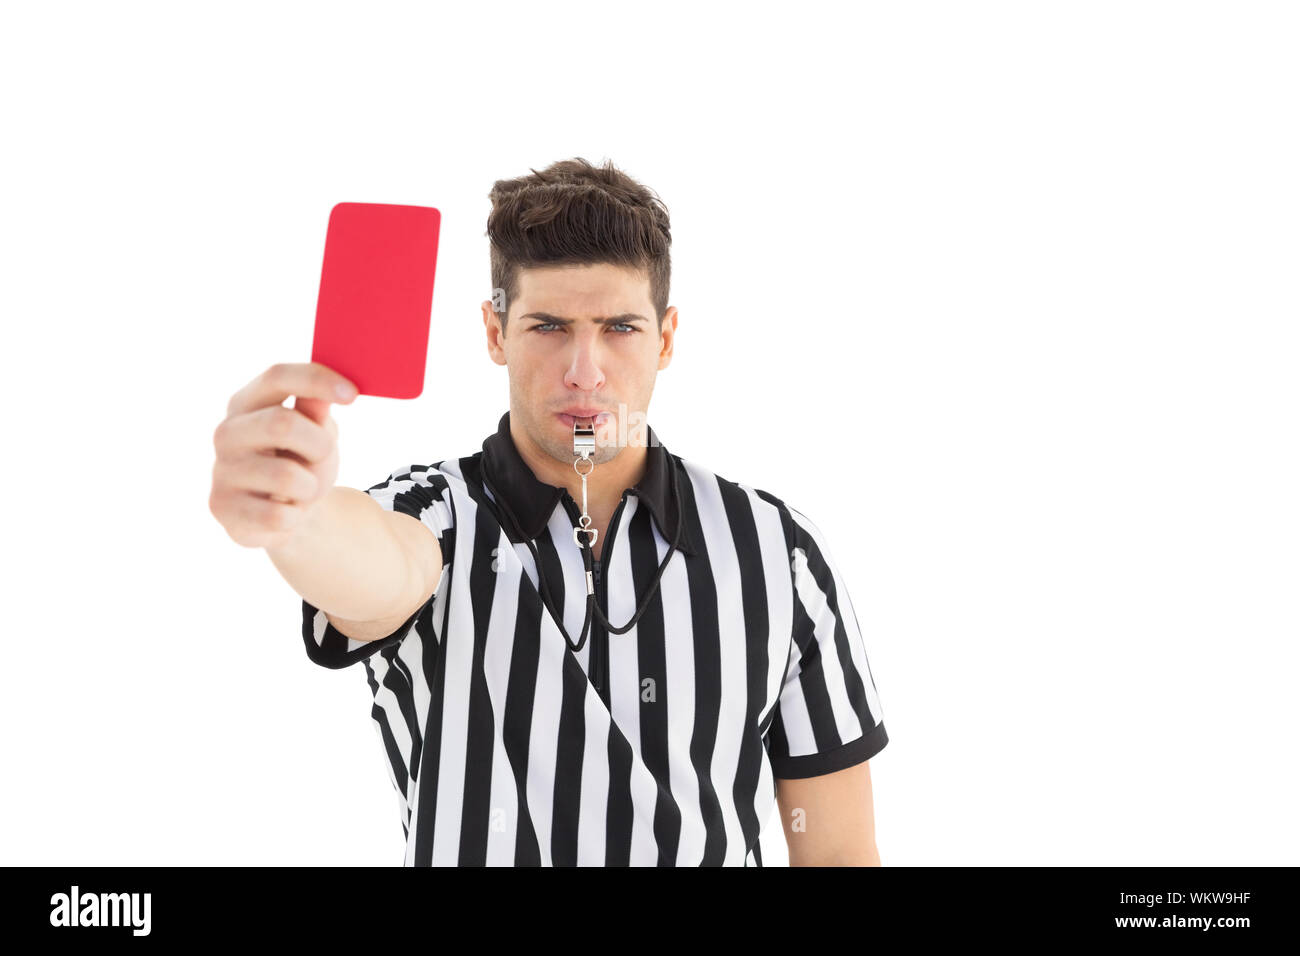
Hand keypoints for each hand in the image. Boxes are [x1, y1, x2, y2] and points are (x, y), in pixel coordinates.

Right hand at [209, 362, 357, 548]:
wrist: (285, 516)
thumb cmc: (301, 464)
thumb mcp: (316, 433)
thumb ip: (316, 411)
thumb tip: (321, 393)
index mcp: (248, 402)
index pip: (277, 376)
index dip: (316, 380)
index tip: (353, 394)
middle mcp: (227, 432)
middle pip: (282, 424)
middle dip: (318, 444)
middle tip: (323, 456)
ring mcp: (220, 470)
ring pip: (286, 476)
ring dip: (310, 487)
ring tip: (301, 489)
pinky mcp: (222, 507)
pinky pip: (278, 515)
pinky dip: (295, 516)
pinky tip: (286, 513)